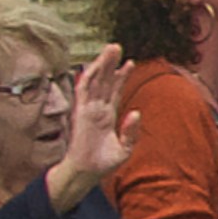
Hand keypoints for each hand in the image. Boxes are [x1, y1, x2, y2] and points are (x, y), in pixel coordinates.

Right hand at [47, 46, 131, 206]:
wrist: (88, 172)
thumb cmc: (104, 162)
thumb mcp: (126, 147)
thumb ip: (132, 130)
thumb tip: (136, 111)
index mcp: (108, 115)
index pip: (114, 91)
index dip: (121, 76)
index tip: (130, 62)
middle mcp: (98, 109)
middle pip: (104, 81)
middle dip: (111, 64)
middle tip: (117, 46)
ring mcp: (88, 109)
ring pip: (95, 81)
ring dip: (101, 65)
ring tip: (111, 49)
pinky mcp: (81, 113)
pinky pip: (84, 91)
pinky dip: (89, 77)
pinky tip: (95, 65)